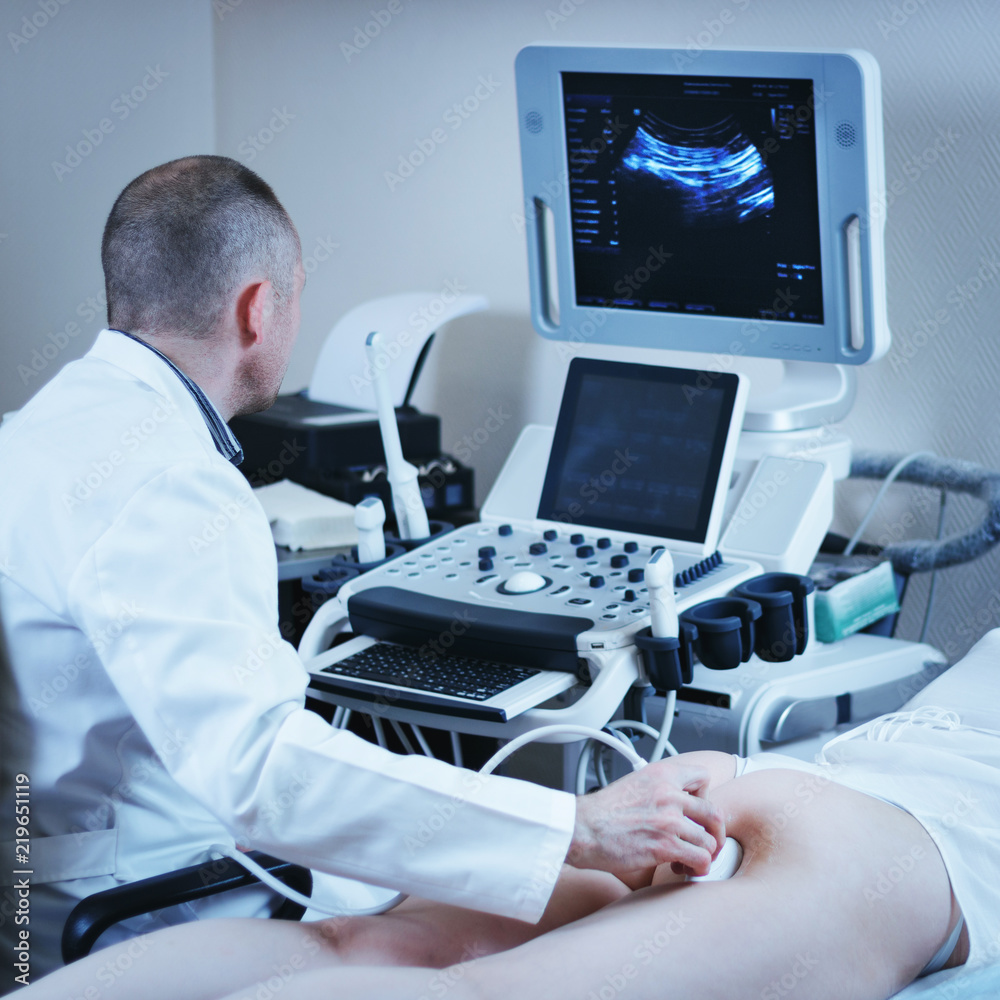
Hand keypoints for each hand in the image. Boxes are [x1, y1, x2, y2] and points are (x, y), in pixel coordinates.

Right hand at [566, 758, 724, 878]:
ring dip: (704, 855)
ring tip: (687, 860)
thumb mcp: (633, 784)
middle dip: (715, 833)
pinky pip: (700, 859)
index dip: (705, 796)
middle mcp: (669, 794)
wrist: (581, 828)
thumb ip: (659, 789)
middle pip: (714, 813)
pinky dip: (698, 869)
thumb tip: (679, 804)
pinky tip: (682, 868)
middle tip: (707, 843)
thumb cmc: (602, 812)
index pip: (703, 777)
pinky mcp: (665, 846)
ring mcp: (669, 820)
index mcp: (661, 775)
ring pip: (710, 841)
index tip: (696, 811)